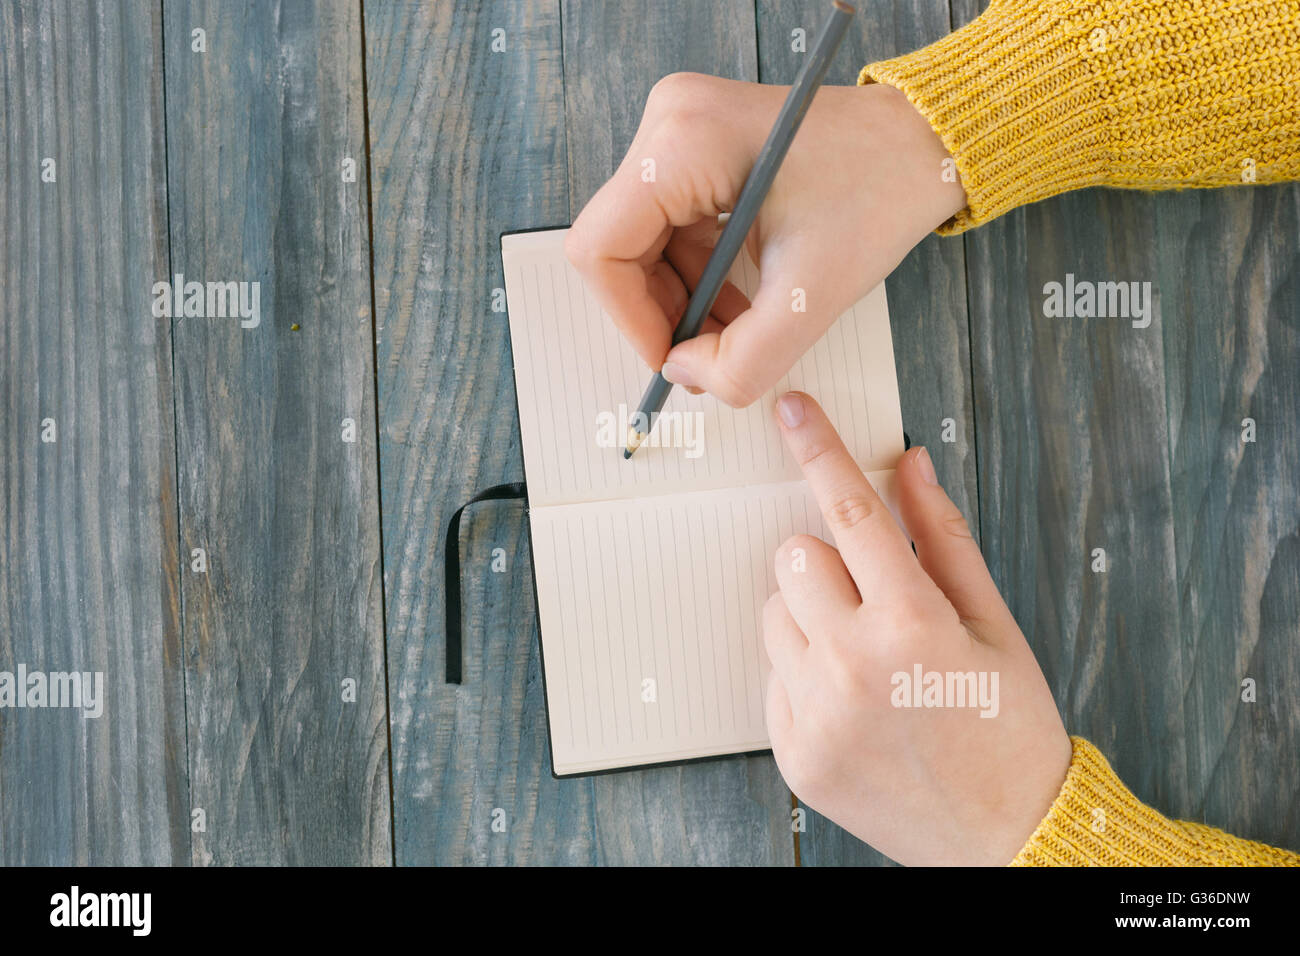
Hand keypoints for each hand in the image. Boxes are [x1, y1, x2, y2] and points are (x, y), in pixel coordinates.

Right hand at [565, 73, 965, 406]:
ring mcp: (679, 129)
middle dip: (661, 312)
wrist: (921, 145)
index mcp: (684, 143)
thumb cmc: (879, 193)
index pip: (601, 248)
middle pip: (619, 247)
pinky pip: (669, 226)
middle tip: (710, 355)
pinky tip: (739, 297)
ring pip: (642, 242)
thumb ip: (740, 361)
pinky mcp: (695, 144)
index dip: (630, 318)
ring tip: (738, 328)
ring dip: (683, 298)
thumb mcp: (810, 298)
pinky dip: (697, 273)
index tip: (673, 359)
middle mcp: (668, 123)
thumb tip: (685, 374)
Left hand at [763, 392, 1071, 865]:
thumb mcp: (994, 624)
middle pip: (793, 557)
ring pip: (774, 614)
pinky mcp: (793, 753)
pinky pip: (772, 677)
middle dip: (827, 560)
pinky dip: (804, 674)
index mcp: (912, 625)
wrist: (1009, 838)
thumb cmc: (1010, 724)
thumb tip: (911, 465)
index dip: (819, 451)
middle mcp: (853, 668)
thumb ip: (944, 538)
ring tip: (866, 657)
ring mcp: (816, 715)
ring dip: (810, 617)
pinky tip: (854, 702)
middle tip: (873, 596)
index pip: (850, 514)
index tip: (792, 409)